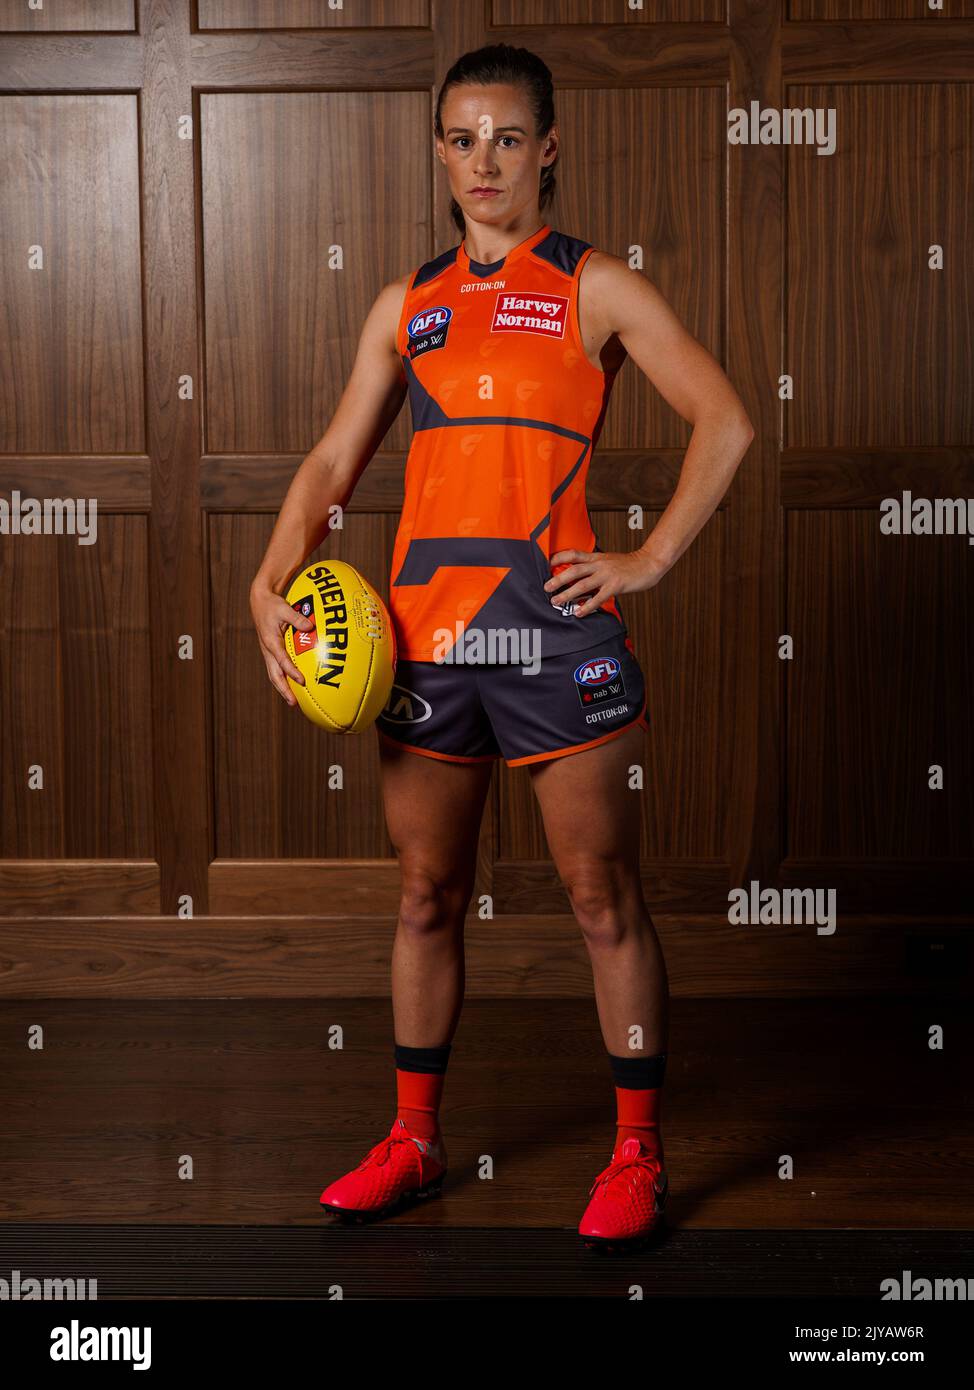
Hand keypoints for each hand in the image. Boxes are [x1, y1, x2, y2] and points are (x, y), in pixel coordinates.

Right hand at [249, 581, 313, 704]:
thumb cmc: (273, 605)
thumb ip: (297, 618)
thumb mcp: (285, 608)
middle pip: (274, 675)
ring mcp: (268, 652)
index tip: (302, 680)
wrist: (259, 602)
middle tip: (293, 703)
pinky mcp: (271, 652)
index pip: (282, 660)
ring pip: (274, 675)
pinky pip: (276, 669)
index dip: (292, 671)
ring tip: (292, 702)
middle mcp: (268, 650)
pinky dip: (283, 680)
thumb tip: (310, 626)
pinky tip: (292, 687)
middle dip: (283, 690)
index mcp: (271, 641)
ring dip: (282, 689)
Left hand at [543, 548, 663, 617]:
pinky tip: (579, 613)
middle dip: (558, 579)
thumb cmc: (628, 564)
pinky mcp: (615, 585)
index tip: (546, 564)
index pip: (573, 554)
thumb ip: (594, 567)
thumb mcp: (608, 560)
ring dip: (568, 594)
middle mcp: (599, 564)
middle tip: (546, 587)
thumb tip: (579, 577)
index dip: (558, 557)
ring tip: (556, 601)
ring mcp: (607, 575)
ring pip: (583, 584)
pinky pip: (598, 597)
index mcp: (596, 557)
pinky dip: (588, 606)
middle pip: (574, 570)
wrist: (648, 563)